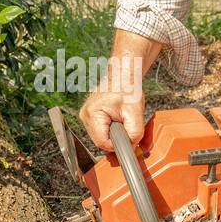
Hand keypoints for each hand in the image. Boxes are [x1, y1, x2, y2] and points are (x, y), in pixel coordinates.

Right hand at [77, 28, 162, 150]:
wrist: (123, 75)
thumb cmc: (127, 87)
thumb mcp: (135, 112)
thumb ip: (135, 133)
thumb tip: (132, 146)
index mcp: (92, 114)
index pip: (103, 143)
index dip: (118, 144)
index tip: (129, 138)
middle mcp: (85, 116)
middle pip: (101, 141)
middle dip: (117, 138)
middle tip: (127, 123)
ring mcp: (86, 116)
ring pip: (102, 137)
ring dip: (114, 133)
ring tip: (122, 118)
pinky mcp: (90, 116)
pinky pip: (101, 130)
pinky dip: (112, 128)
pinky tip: (117, 118)